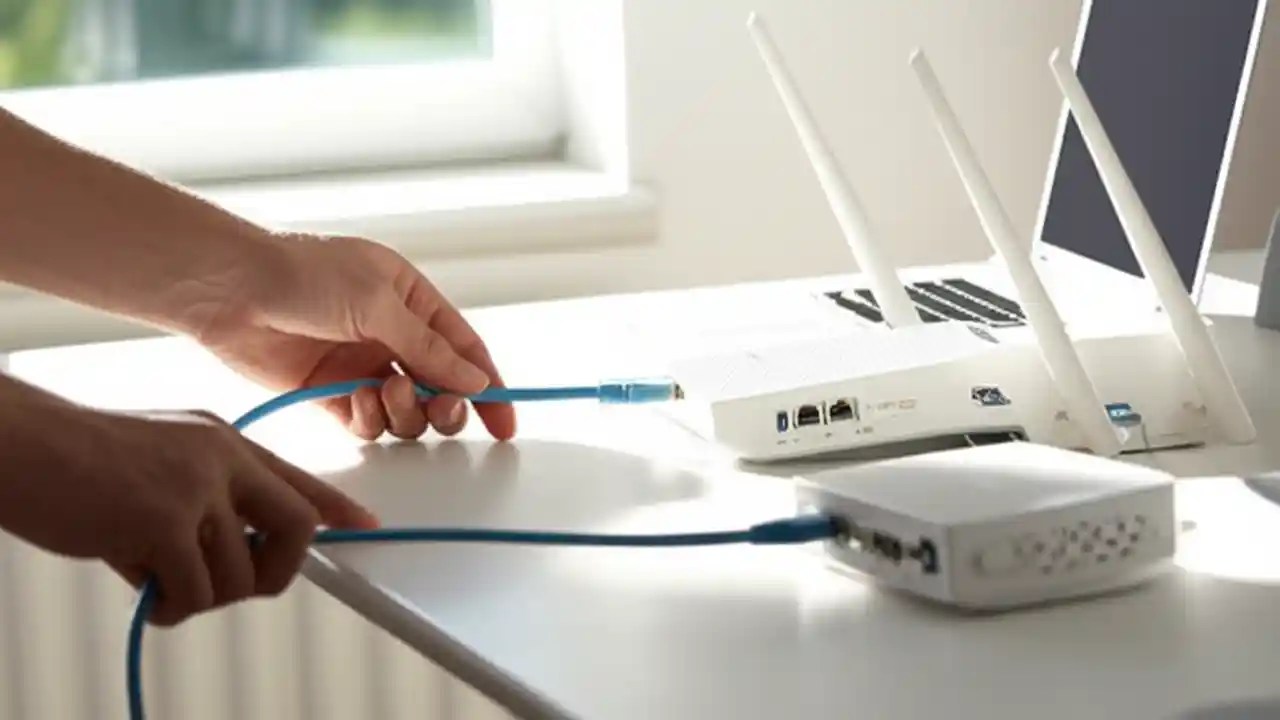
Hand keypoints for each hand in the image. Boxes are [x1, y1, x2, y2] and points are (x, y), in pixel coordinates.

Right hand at [0, 403, 378, 625]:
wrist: (20, 447)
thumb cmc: (76, 462)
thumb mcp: (158, 464)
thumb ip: (204, 501)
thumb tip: (237, 560)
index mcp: (223, 442)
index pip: (297, 478)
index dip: (336, 508)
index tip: (364, 526)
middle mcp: (221, 459)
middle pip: (296, 530)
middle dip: (275, 573)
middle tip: (226, 584)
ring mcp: (197, 487)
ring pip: (238, 576)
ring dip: (198, 595)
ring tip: (156, 576)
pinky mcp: (165, 520)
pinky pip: (196, 593)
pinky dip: (171, 607)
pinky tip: (143, 588)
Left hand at [196, 234, 515, 441]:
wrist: (230, 290)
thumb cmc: (301, 276)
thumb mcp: (379, 304)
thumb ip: (430, 348)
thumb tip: (475, 380)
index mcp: (410, 299)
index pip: (464, 349)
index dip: (488, 386)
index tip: (503, 422)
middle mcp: (390, 333)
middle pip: (440, 385)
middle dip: (445, 404)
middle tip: (440, 410)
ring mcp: (359, 364)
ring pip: (405, 409)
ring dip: (404, 411)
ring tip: (384, 394)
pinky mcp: (328, 392)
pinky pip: (366, 421)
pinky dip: (368, 420)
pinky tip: (353, 402)